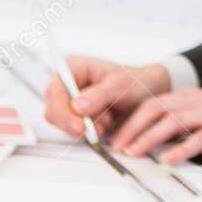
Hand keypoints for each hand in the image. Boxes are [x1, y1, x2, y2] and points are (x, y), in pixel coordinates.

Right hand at [42, 55, 170, 139]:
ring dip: (87, 128)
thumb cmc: (134, 82)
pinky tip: (106, 124)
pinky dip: (91, 132)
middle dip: (77, 124)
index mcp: (72, 68)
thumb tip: (76, 106)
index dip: (62, 111)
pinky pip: (74, 131)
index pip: (54, 92)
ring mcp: (70, 102)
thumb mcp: (120, 84)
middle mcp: (66, 85)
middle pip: (54, 111)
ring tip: (109, 119)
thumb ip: (99, 95)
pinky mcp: (76, 117)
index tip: (79, 126)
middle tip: (99, 129)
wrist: (146, 94)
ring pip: (64, 124)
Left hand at [110, 87, 201, 160]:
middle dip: (133, 128)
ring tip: (135, 152)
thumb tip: (151, 141)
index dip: (130, 120)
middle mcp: (199, 101)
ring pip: (173, 121)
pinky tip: (169, 159)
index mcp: (190, 97)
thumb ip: (181, 125)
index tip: (115, 138)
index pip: (152, 104)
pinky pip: (199, 138)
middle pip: (156, 109)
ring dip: (150, 138)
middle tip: (118, 147)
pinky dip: (181, 149)